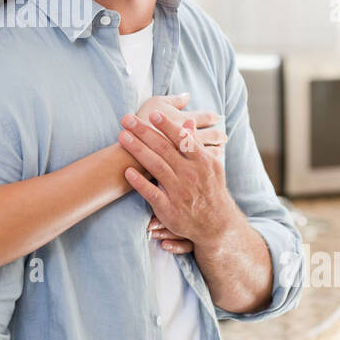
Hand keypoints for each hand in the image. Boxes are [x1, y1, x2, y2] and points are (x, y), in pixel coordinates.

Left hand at [118, 114, 234, 249]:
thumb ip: (198, 145)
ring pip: (156, 166)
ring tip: (122, 137)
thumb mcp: (212, 166)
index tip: (152, 113)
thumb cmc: (211, 190)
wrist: (216, 225)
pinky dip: (139, 182)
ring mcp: (179, 192)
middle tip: (127, 119)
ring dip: (137, 150)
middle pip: (164, 149)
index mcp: (202, 161)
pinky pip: (151, 193)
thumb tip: (188, 122)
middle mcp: (191, 174)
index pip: (182, 139)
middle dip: (144, 132)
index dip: (167, 125)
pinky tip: (127, 171)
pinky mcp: (169, 208)